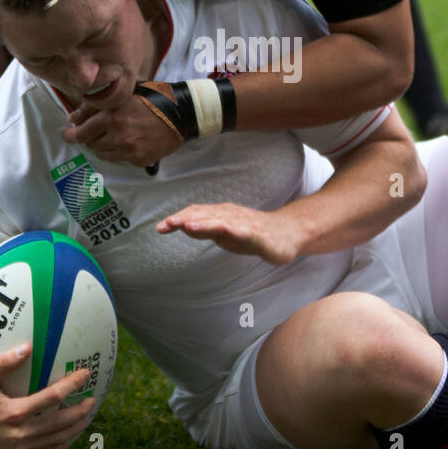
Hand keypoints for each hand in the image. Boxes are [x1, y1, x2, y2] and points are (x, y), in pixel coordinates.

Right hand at [0, 351, 94, 448]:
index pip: (51, 398)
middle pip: (58, 423)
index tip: (85, 375)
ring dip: (71, 431)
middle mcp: (18, 432)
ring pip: (51, 441)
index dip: (71, 386)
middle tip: (93, 401)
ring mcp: (14, 447)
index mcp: (13, 412)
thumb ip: (5, 363)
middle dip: (78, 413)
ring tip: (86, 420)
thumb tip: (28, 346)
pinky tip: (65, 443)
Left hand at [65, 93, 184, 167]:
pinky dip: (120, 152)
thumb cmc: (152, 98)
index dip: (72, 133)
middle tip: (92, 132)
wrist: (181, 114)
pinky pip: (120, 159)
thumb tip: (73, 117)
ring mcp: (129, 150)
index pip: (81, 132)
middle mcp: (118, 136)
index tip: (69, 133)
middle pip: (91, 144)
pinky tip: (129, 142)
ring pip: (103, 154)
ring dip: (103, 146)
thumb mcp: (123, 94)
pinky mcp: (139, 160)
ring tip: (112, 136)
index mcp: (112, 116)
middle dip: (89, 137)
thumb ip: (96, 105)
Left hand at [157, 203, 304, 264]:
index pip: (196, 214)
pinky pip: (242, 230)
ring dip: (202, 222)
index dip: (178, 219)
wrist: (287, 233)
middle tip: (165, 224)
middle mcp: (230, 214)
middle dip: (184, 218)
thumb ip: (206, 230)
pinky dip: (229, 228)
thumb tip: (184, 226)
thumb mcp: (225, 234)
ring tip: (184, 224)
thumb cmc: (254, 234)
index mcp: (220, 215)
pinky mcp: (257, 233)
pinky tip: (220, 229)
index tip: (160, 227)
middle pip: (204, 215)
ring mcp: (243, 223)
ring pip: (219, 221)